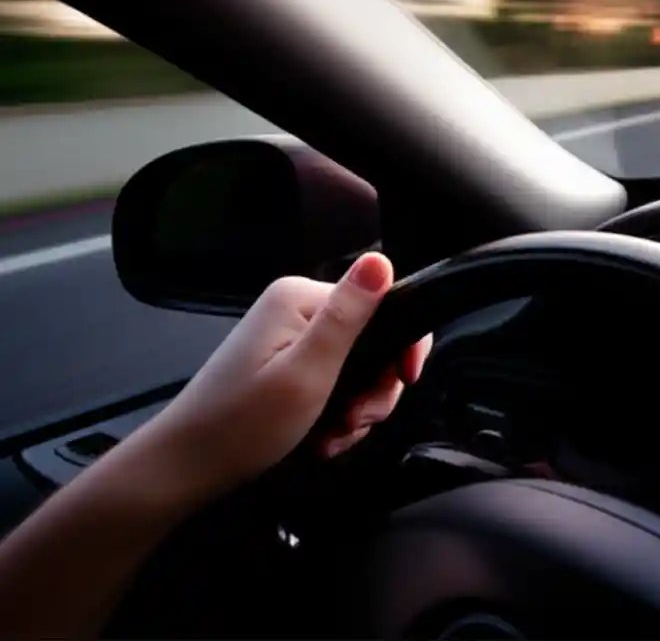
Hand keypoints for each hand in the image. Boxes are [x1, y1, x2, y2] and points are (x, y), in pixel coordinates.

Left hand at [134, 252, 428, 501]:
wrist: (188, 467)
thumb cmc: (242, 424)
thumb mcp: (307, 372)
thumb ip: (348, 317)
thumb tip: (380, 260)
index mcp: (301, 298)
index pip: (383, 305)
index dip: (403, 346)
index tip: (403, 383)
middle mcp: (297, 310)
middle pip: (375, 343)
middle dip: (374, 391)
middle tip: (353, 422)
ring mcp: (291, 340)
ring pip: (360, 372)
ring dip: (356, 410)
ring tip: (333, 436)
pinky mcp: (288, 367)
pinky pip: (337, 387)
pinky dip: (337, 416)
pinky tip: (322, 438)